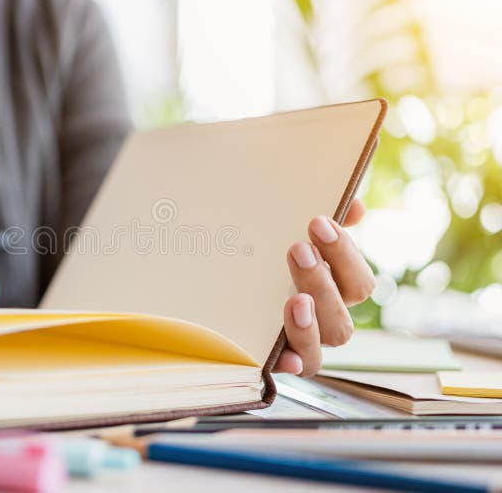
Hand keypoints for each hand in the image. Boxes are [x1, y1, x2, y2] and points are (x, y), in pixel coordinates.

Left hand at [274, 199, 374, 376]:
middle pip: (342, 319)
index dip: (344, 255)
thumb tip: (351, 206)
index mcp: (333, 291)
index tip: (318, 222)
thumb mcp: (286, 232)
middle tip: (297, 250)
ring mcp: (299, 344)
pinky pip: (291, 370)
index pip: (359, 284)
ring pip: (321, 348)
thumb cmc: (266, 254)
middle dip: (321, 282)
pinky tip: (284, 356)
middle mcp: (322, 322)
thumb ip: (322, 224)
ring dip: (310, 324)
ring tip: (294, 299)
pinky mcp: (275, 359)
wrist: (218, 282)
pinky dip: (291, 363)